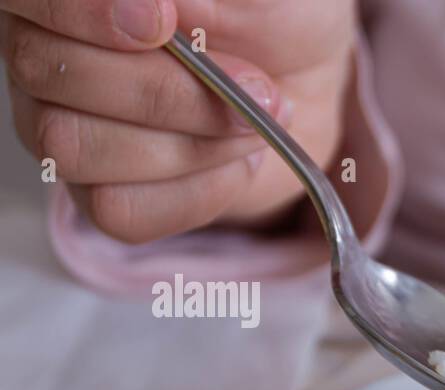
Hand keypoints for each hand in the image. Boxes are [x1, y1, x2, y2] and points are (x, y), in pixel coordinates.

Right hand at [1, 0, 355, 241]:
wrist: (300, 85)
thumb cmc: (269, 21)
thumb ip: (203, 1)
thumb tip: (170, 11)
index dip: (83, 11)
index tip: (162, 23)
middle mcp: (41, 52)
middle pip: (52, 75)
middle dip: (168, 92)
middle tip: (258, 90)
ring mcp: (58, 127)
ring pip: (75, 148)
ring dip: (189, 145)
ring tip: (254, 127)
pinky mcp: (97, 195)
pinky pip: (118, 211)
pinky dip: (196, 193)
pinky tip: (236, 165)